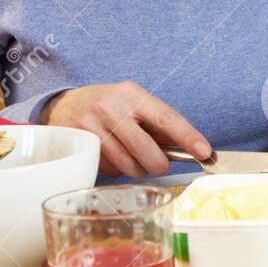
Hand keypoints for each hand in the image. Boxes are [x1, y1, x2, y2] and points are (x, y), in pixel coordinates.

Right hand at [43, 81, 210, 177]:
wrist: (62, 105)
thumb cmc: (108, 106)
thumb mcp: (133, 104)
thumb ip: (159, 124)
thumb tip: (192, 147)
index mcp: (133, 95)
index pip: (167, 118)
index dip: (188, 137)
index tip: (205, 152)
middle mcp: (112, 108)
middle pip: (147, 151)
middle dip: (158, 165)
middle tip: (159, 165)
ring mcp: (94, 127)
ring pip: (129, 166)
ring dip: (136, 169)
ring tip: (131, 157)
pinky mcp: (82, 145)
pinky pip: (110, 171)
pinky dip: (117, 170)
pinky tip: (111, 155)